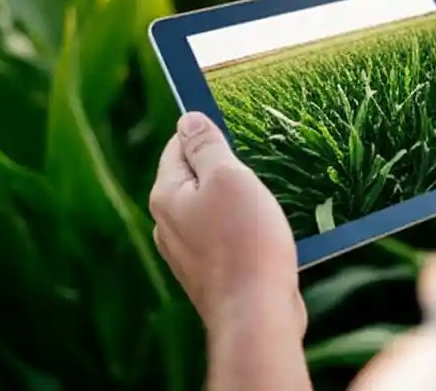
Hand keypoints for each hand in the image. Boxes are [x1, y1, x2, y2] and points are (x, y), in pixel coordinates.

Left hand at [149, 112, 304, 338]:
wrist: (256, 315)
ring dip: (241, 201)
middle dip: (227, 168)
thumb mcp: (229, 178)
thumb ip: (206, 146)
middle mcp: (169, 224)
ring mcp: (189, 252)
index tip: (238, 129)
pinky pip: (228, 237)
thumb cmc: (245, 242)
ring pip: (215, 208)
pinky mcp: (212, 272)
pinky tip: (268, 232)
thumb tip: (189, 119)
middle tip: (259, 166)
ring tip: (268, 201)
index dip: (208, 133)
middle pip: (197, 177)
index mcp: (167, 195)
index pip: (179, 145)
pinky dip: (246, 229)